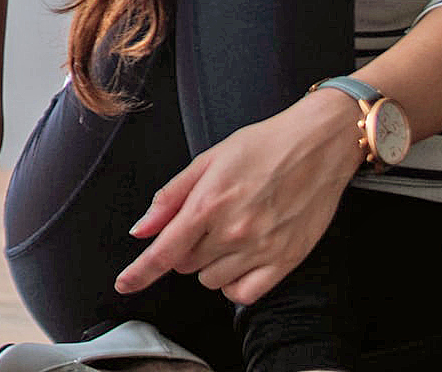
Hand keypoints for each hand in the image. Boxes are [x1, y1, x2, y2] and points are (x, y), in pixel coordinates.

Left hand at [115, 91, 364, 304]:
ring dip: (209, 264)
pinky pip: (245, 295)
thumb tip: (142, 230)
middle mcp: (233, 232)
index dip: (140, 272)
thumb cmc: (261, 147)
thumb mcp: (206, 162)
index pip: (164, 252)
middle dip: (185, 247)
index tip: (124, 284)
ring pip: (211, 281)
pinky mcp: (286, 261)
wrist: (317, 146)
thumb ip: (170, 198)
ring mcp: (261, 250)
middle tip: (205, 220)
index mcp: (208, 204)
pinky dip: (234, 285)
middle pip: (186, 264)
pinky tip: (239, 261)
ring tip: (228, 233)